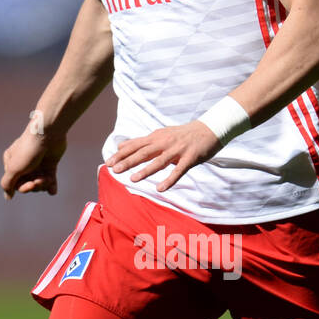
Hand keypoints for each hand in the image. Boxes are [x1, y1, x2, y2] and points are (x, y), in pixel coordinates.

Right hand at [1, 129, 66, 197]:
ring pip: (39, 182)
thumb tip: (7, 197)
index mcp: (11, 162)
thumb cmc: (29, 150)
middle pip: (27, 184)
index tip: (31, 185)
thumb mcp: (14, 168)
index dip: (24, 187)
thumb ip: (8, 184)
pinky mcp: (49, 163)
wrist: (49, 134)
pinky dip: (51, 185)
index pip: (15, 183)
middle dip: (35, 185)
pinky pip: (50, 179)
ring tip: (48, 179)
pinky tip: (53, 191)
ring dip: (44, 184)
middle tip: (40, 181)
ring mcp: (37, 164)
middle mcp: (23, 163)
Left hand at [104, 120, 220, 192]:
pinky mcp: (190, 158)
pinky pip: (178, 171)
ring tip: (133, 179)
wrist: (210, 128)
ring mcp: (178, 150)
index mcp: (157, 137)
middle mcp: (165, 142)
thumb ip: (141, 142)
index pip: (135, 145)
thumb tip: (121, 145)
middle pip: (143, 153)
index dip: (122, 154)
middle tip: (114, 170)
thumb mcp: (160, 134)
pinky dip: (169, 180)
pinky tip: (160, 189)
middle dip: (128, 161)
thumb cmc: (183, 134)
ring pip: (159, 162)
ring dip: (145, 170)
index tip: (109, 163)